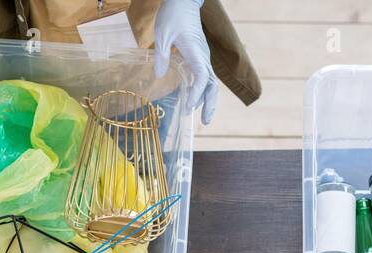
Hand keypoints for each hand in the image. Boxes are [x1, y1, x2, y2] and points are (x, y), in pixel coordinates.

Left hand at [154, 0, 218, 124]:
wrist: (183, 2)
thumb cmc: (173, 16)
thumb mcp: (162, 34)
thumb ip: (161, 55)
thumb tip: (158, 76)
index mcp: (196, 52)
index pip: (202, 77)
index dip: (197, 93)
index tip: (189, 106)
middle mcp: (203, 57)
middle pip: (212, 84)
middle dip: (211, 104)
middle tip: (205, 122)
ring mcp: (203, 57)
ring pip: (211, 82)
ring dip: (208, 100)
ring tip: (203, 118)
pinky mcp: (200, 57)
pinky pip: (205, 77)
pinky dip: (203, 91)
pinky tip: (196, 101)